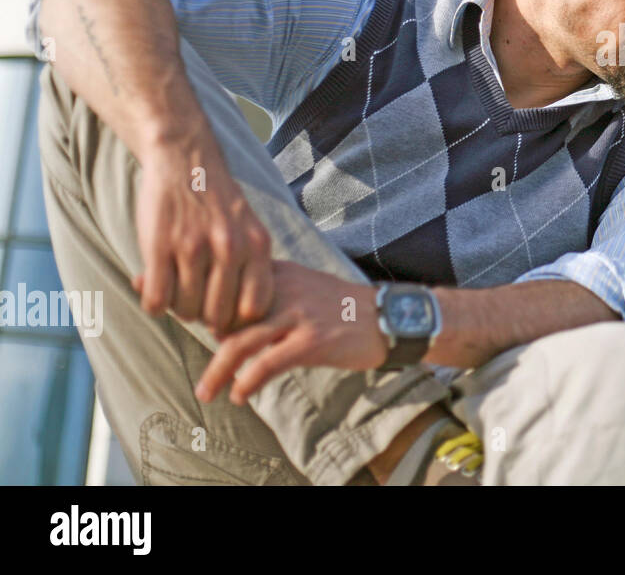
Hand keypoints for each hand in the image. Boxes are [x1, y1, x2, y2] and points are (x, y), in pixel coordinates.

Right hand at [133, 141, 273, 336]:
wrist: (186, 159)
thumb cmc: (217, 203)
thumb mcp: (249, 229)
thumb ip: (250, 268)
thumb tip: (243, 322)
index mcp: (257, 245)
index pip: (254, 309)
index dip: (238, 321)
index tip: (225, 315)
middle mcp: (230, 247)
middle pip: (219, 316)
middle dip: (206, 318)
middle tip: (196, 303)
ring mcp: (194, 247)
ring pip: (187, 311)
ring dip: (179, 309)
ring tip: (176, 291)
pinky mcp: (160, 246)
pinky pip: (157, 301)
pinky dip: (154, 305)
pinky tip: (155, 290)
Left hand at [195, 262, 386, 404]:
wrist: (389, 316)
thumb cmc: (345, 307)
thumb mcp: (306, 285)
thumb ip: (270, 295)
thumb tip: (230, 322)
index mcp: (280, 272)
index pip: (228, 286)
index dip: (205, 307)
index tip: (192, 324)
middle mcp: (284, 289)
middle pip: (226, 315)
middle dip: (204, 342)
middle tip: (200, 370)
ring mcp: (298, 315)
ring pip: (240, 342)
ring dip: (217, 371)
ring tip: (205, 392)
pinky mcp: (311, 341)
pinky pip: (267, 364)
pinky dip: (247, 382)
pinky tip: (239, 396)